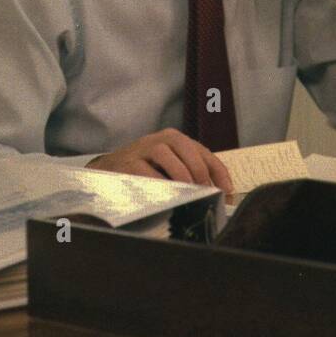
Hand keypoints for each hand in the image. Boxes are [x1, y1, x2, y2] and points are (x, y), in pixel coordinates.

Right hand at [88, 129, 232, 191]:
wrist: (109, 170)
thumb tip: (219, 195)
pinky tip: (168, 197)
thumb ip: (191, 175)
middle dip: (201, 175)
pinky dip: (160, 186)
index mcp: (176, 139)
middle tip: (207, 194)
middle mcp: (162, 139)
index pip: (204, 153)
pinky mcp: (129, 163)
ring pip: (170, 159)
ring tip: (190, 195)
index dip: (219, 173)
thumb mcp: (170, 167)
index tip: (226, 191)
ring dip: (183, 179)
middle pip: (189, 152)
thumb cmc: (146, 170)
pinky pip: (148, 174)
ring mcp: (144, 149)